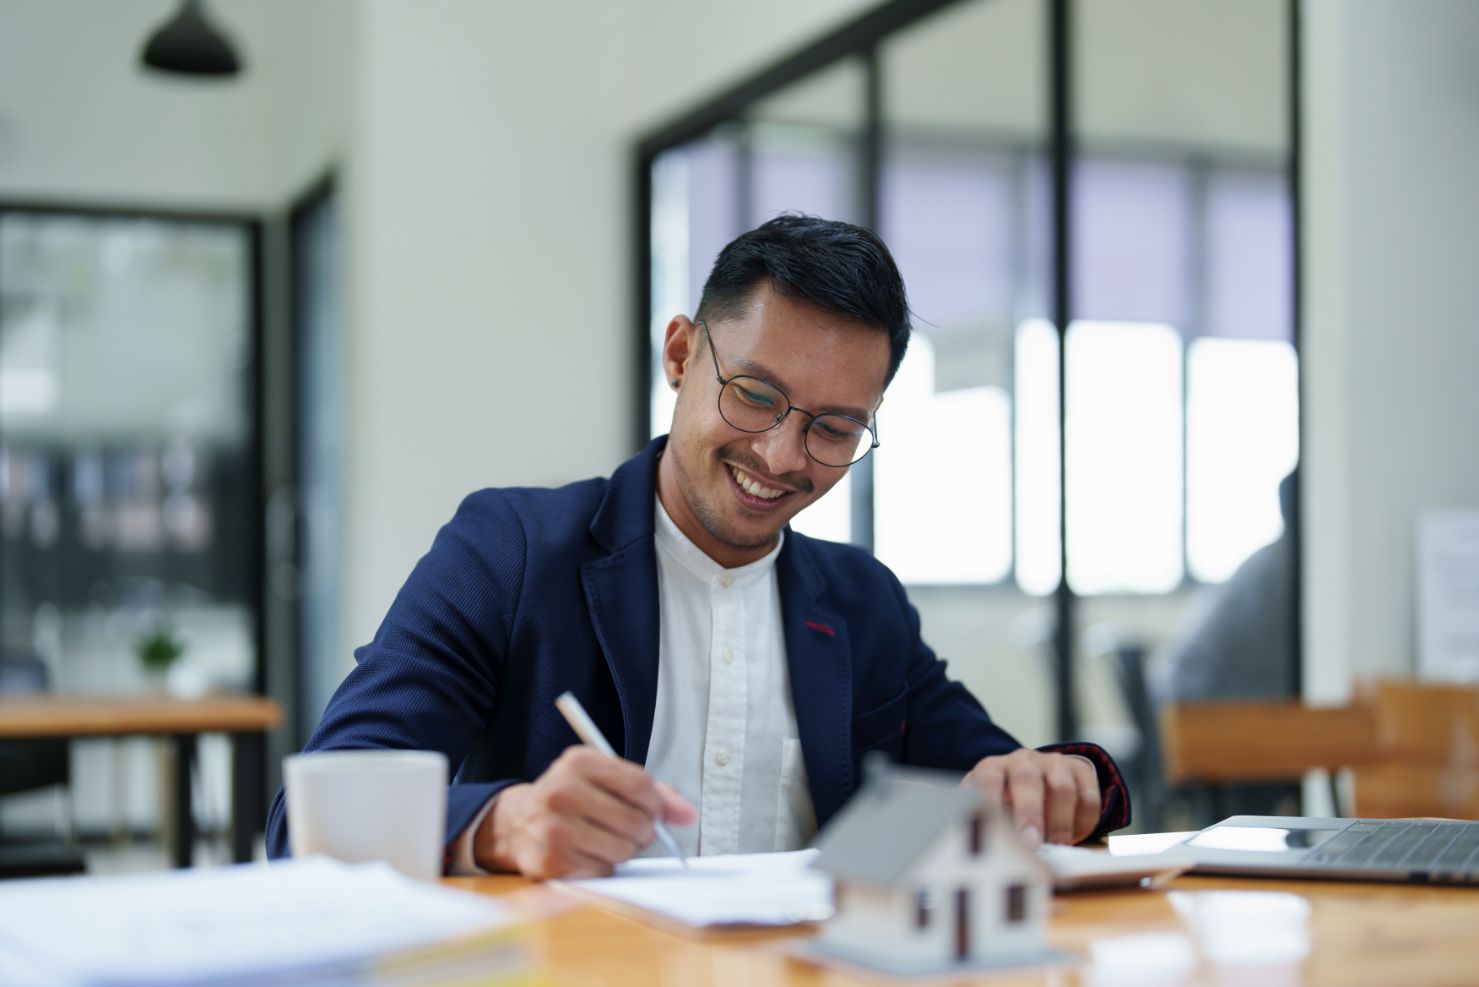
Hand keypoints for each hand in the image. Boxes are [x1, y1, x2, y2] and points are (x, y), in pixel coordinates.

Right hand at [474, 746, 696, 878]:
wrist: (519, 822)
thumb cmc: (573, 799)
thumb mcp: (606, 780)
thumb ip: (652, 793)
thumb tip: (688, 815)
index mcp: (579, 761)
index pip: (639, 785)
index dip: (657, 805)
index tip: (655, 812)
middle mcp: (562, 790)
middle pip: (634, 821)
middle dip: (643, 832)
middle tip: (631, 832)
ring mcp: (554, 826)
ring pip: (622, 850)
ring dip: (623, 852)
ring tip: (606, 841)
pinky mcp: (550, 860)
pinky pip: (603, 871)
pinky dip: (604, 868)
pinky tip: (587, 854)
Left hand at [962, 749, 1099, 846]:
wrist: (1038, 774)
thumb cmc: (1005, 801)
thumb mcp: (987, 806)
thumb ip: (983, 821)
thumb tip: (975, 843)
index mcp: (993, 768)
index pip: (988, 780)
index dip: (990, 801)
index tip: (993, 827)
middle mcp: (1023, 760)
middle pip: (1027, 781)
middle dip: (1030, 814)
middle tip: (1032, 843)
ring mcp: (1053, 762)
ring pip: (1062, 788)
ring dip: (1060, 823)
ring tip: (1057, 847)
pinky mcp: (1080, 769)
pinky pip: (1088, 796)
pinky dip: (1083, 822)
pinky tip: (1075, 838)